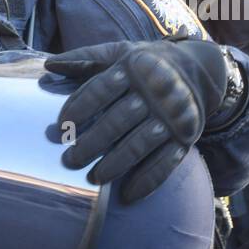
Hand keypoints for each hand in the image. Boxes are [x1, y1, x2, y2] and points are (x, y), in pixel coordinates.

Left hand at [45, 40, 231, 201]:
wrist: (199, 70)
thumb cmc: (147, 64)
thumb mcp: (120, 53)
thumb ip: (85, 58)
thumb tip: (49, 66)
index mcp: (135, 67)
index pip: (101, 88)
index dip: (79, 107)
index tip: (62, 127)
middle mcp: (157, 90)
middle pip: (119, 119)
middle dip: (92, 143)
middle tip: (70, 160)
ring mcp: (173, 115)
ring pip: (140, 143)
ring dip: (115, 164)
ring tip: (93, 179)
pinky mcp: (186, 136)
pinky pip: (167, 162)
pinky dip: (148, 181)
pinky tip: (127, 195)